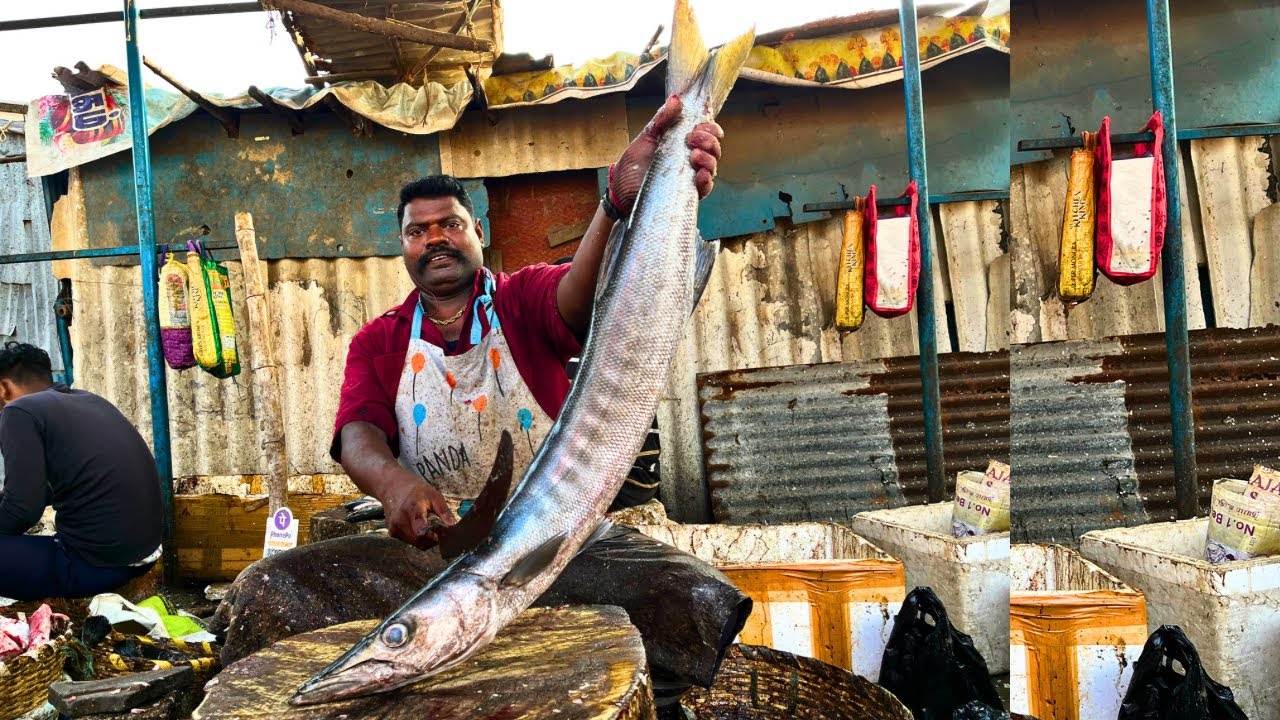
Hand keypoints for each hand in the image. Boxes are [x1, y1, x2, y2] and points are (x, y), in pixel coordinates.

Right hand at [382, 477, 456, 548]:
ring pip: (416, 543)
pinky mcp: (393, 533)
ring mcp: (395, 527)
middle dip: (432, 538)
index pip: (420, 530)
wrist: (395, 488)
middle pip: (419, 539)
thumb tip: (452, 526)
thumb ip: (444, 512)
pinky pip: (410, 542)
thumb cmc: (417, 492)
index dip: (432, 536)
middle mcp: (400, 520)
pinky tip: (420, 528)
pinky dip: (418, 539)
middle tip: (438, 529)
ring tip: (429, 527)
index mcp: (412, 509)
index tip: (439, 535)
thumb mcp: (434, 496)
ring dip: (426, 540)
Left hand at [608, 95, 723, 215]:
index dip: (710, 128)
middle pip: (714, 149)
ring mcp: (690, 177)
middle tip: (693, 139)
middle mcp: (692, 160)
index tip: (699, 126)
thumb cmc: (634, 162)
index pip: (709, 133)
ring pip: (712, 167)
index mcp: (685, 143)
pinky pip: (705, 188)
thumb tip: (676, 99)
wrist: (621, 187)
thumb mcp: (648, 135)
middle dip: (709, 141)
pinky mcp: (686, 193)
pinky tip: (700, 174)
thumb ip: (663, 118)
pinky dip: (706, 180)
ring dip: (708, 159)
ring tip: (694, 155)